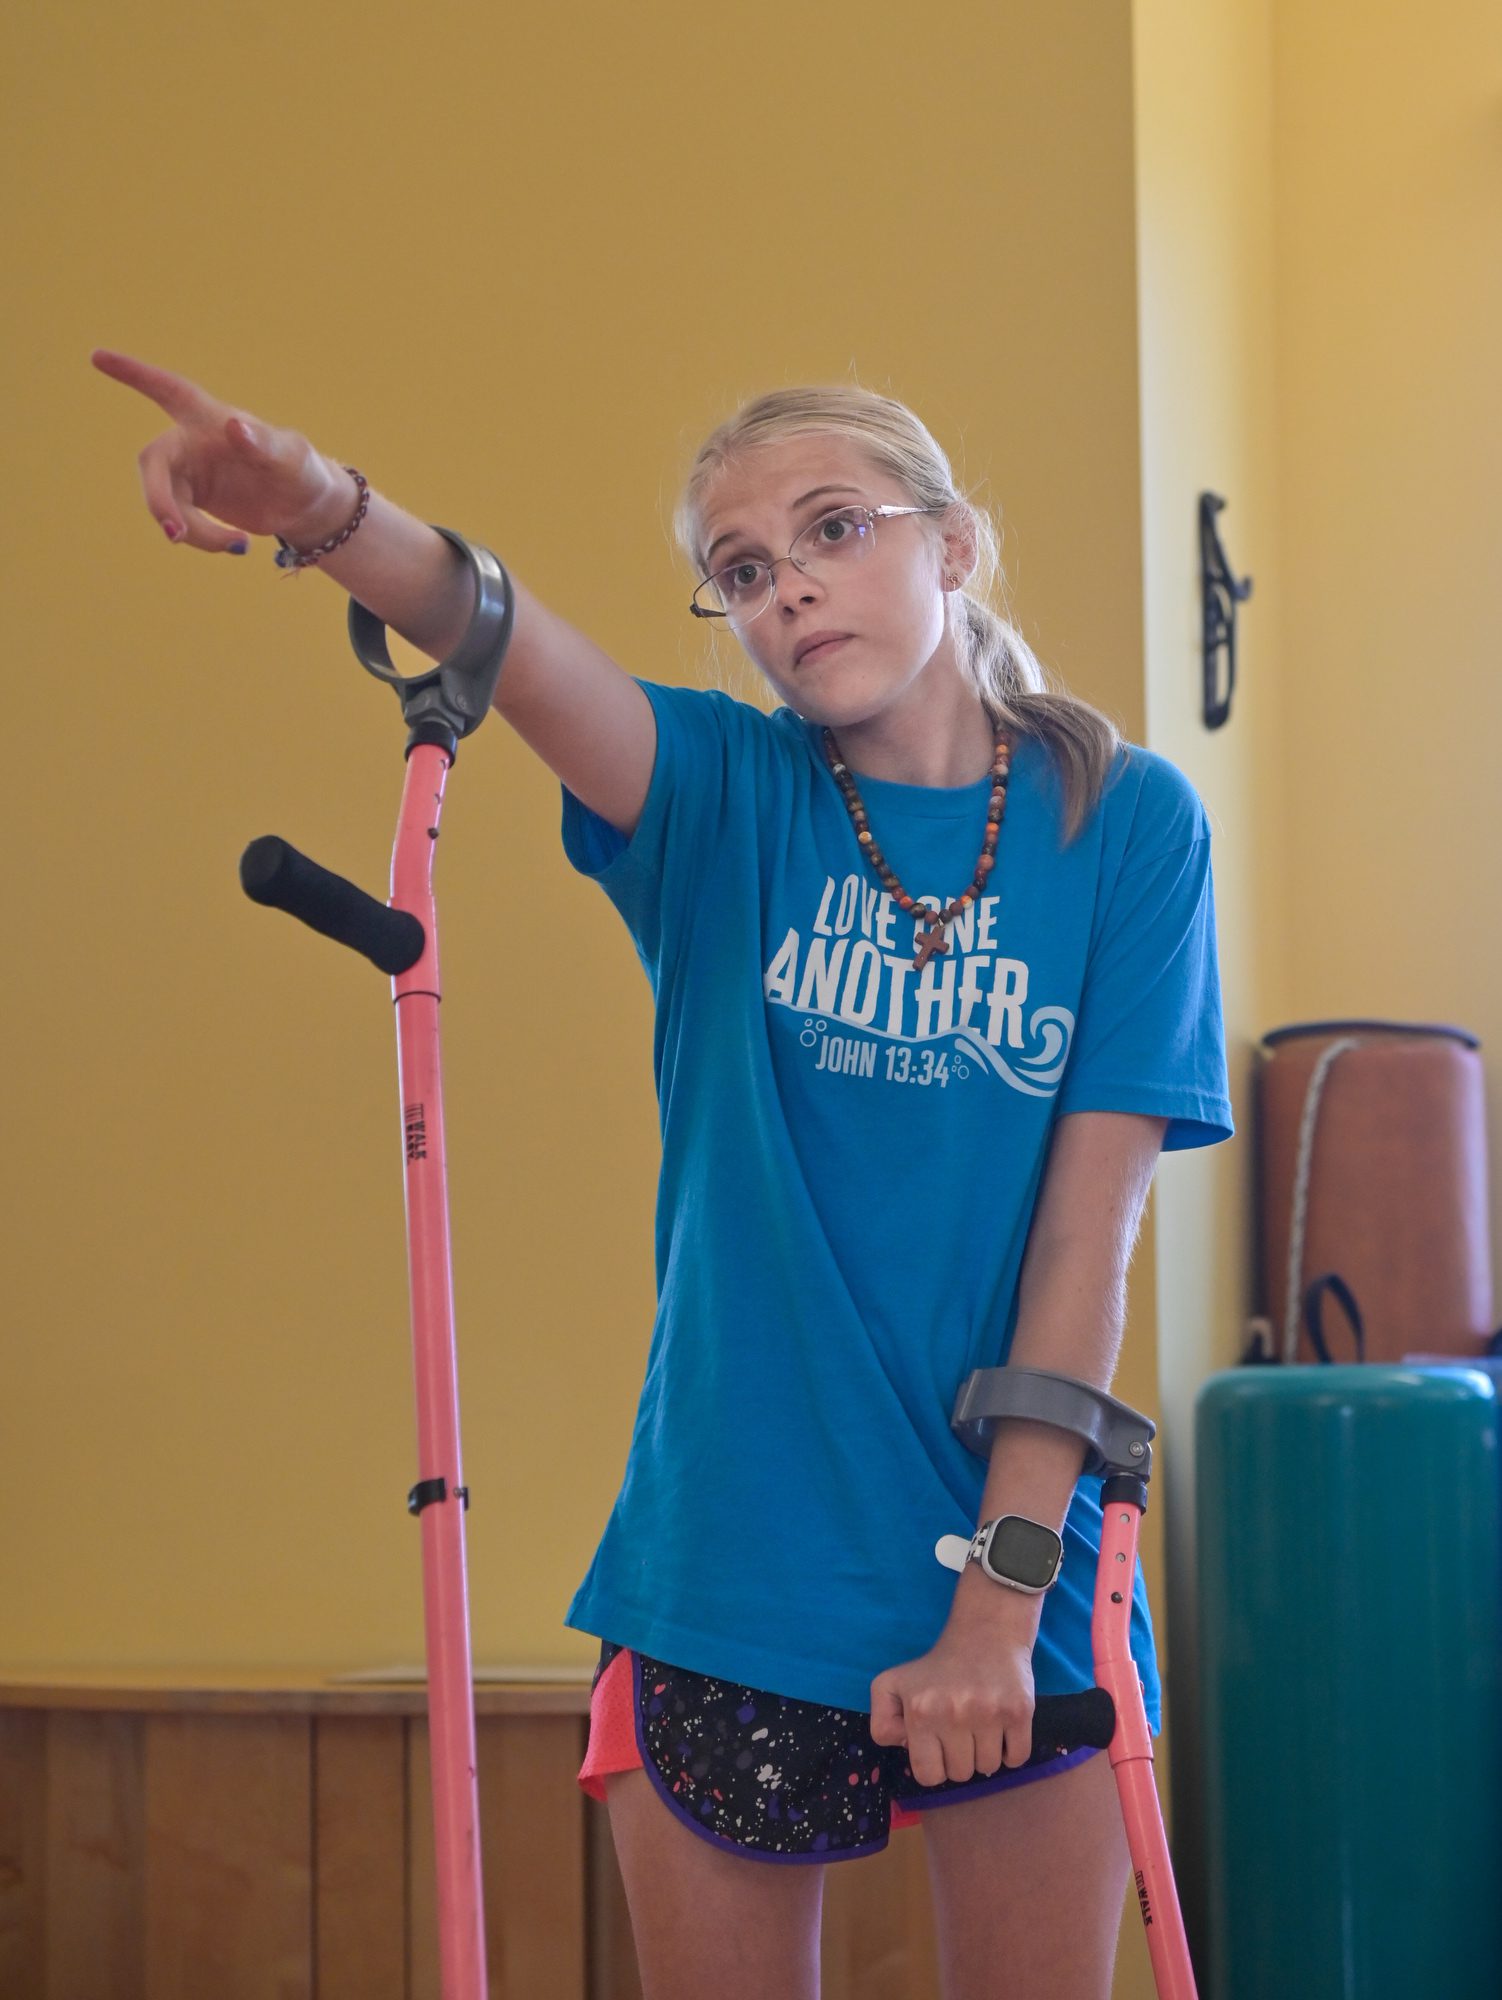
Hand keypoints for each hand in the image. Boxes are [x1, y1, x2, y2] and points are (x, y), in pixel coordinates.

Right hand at [90, 347, 352, 555]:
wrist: (305, 506)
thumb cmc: (300, 469)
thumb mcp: (290, 457)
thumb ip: (263, 443)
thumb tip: (234, 427)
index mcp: (210, 419)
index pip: (167, 389)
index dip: (134, 374)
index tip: (97, 356)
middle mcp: (191, 442)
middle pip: (153, 463)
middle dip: (157, 499)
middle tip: (175, 533)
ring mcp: (189, 474)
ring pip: (165, 500)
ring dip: (191, 529)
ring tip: (236, 545)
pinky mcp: (192, 502)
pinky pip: (181, 522)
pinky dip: (202, 539)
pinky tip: (236, 546)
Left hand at [870, 1624, 1036, 1785]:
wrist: (985, 1633)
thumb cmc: (936, 1667)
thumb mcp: (891, 1685)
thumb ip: (882, 1724)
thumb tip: (906, 1748)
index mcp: (921, 1711)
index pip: (928, 1775)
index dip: (933, 1765)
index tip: (938, 1745)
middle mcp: (954, 1713)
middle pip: (960, 1774)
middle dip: (959, 1759)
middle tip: (960, 1731)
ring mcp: (990, 1713)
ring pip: (989, 1768)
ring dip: (985, 1754)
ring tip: (980, 1726)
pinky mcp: (1019, 1711)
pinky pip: (1017, 1758)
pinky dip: (1011, 1752)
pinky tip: (1001, 1729)